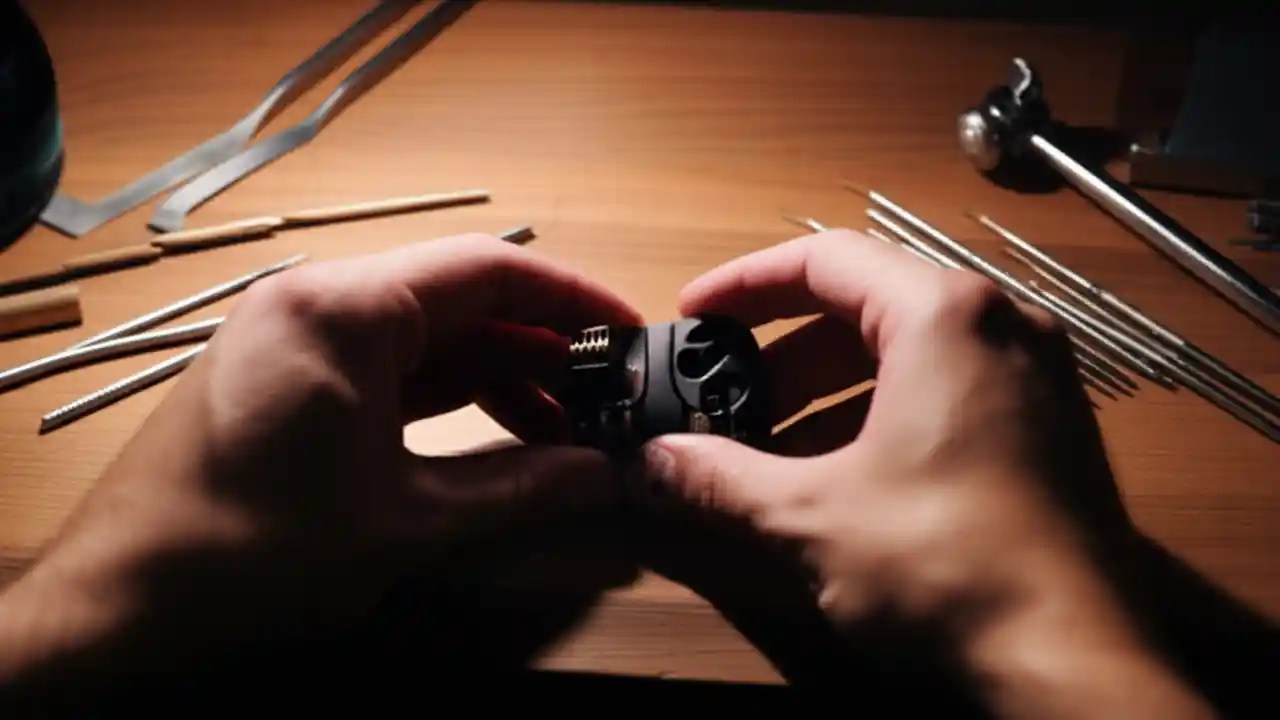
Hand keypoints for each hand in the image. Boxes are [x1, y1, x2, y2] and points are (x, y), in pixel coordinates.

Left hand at [0, 235, 639, 696]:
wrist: (126, 593)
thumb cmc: (254, 548)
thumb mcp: (408, 521)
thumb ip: (520, 489)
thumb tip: (605, 475)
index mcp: (347, 310)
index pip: (488, 270)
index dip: (570, 297)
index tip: (626, 330)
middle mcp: (320, 299)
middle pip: (460, 299)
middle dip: (540, 346)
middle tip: (606, 393)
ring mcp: (299, 332)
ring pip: (428, 333)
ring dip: (499, 375)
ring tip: (565, 429)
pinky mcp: (290, 370)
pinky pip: (390, 363)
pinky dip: (448, 393)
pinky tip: (500, 432)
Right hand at [640, 230, 1213, 717]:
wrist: (1074, 663)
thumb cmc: (948, 565)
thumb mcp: (811, 517)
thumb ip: (718, 478)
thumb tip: (648, 464)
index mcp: (944, 316)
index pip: (824, 259)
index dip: (744, 284)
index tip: (693, 314)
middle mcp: (1001, 326)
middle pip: (866, 305)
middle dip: (782, 352)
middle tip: (723, 397)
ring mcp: (1035, 378)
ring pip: (906, 354)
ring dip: (826, 393)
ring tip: (767, 450)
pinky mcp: (1047, 430)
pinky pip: (946, 394)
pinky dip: (878, 419)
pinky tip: (836, 479)